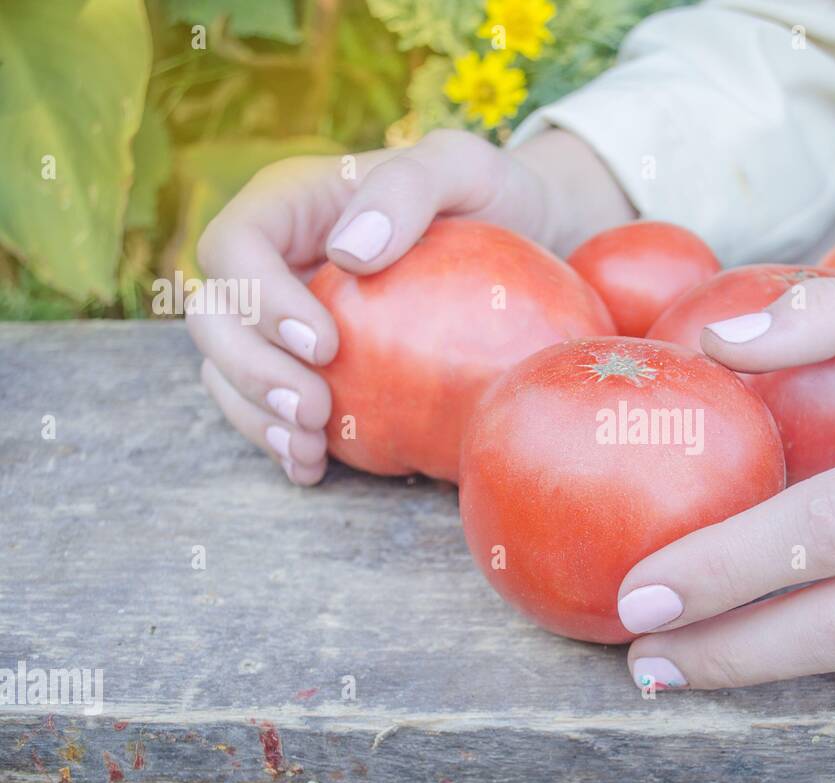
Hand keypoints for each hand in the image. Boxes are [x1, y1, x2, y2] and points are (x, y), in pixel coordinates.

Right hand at [187, 129, 632, 483]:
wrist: (520, 236)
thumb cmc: (487, 193)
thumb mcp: (462, 165)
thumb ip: (407, 187)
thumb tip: (350, 252)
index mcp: (289, 205)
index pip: (234, 248)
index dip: (260, 301)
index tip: (326, 344)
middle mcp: (273, 262)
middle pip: (215, 318)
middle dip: (251, 370)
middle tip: (315, 410)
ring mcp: (284, 319)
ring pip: (227, 369)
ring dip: (257, 415)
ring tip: (309, 446)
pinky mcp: (310, 367)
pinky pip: (269, 407)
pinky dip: (281, 440)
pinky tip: (313, 466)